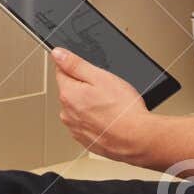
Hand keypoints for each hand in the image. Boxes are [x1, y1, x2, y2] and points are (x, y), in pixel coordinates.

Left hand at [51, 48, 153, 162]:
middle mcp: (67, 113)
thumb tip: (57, 54)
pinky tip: (110, 119)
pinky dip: (97, 121)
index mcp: (68, 94)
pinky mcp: (85, 140)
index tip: (92, 73)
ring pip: (79, 109)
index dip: (78, 68)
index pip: (61, 71)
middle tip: (107, 92)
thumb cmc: (123, 110)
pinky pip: (87, 124)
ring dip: (91, 106)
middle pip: (71, 91)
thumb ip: (75, 64)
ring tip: (111, 107)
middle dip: (86, 88)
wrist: (136, 139)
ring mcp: (75, 128)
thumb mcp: (101, 77)